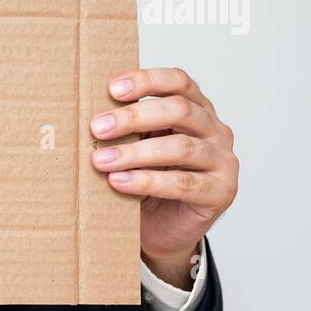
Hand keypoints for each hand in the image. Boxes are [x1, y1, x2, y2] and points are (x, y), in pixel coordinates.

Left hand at [88, 67, 238, 288]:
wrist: (163, 229)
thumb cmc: (148, 181)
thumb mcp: (136, 147)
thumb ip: (127, 130)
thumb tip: (88, 115)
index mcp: (196, 109)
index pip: (179, 82)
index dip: (147, 80)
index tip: (112, 89)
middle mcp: (215, 130)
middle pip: (180, 110)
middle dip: (134, 117)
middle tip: (97, 128)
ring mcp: (222, 160)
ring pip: (181, 148)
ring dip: (135, 153)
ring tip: (101, 160)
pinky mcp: (221, 192)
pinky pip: (183, 184)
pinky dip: (147, 181)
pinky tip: (119, 182)